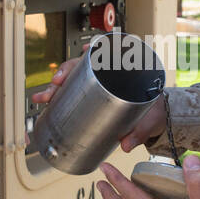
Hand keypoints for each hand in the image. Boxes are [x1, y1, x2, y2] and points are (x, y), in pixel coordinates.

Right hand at [30, 45, 166, 153]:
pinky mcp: (92, 96)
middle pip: (82, 66)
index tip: (82, 54)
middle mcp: (108, 74)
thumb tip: (126, 145)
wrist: (156, 118)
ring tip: (43, 98)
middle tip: (54, 85)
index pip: (106, 54)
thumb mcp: (149, 121)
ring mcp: (98, 85)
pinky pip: (73, 92)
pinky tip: (47, 101)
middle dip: (65, 73)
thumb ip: (140, 132)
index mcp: (125, 72)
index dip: (91, 52)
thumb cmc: (154, 112)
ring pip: (72, 80)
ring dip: (56, 87)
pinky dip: (59, 96)